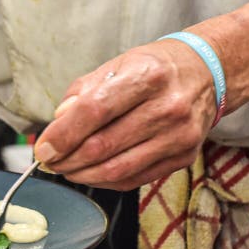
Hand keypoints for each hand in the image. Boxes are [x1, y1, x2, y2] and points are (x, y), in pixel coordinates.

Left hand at [34, 39, 216, 190]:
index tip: (43, 148)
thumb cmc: (153, 69)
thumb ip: (81, 94)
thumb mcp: (115, 67)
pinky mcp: (183, 157)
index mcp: (147, 75)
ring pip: (116, 169)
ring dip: (81, 174)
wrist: (206, 72)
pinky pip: (133, 179)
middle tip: (49, 161)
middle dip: (66, 160)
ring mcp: (178, 135)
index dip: (62, 135)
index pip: (94, 111)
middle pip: (102, 146)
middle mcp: (167, 106)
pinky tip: (90, 172)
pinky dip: (103, 181)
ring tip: (66, 168)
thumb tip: (57, 123)